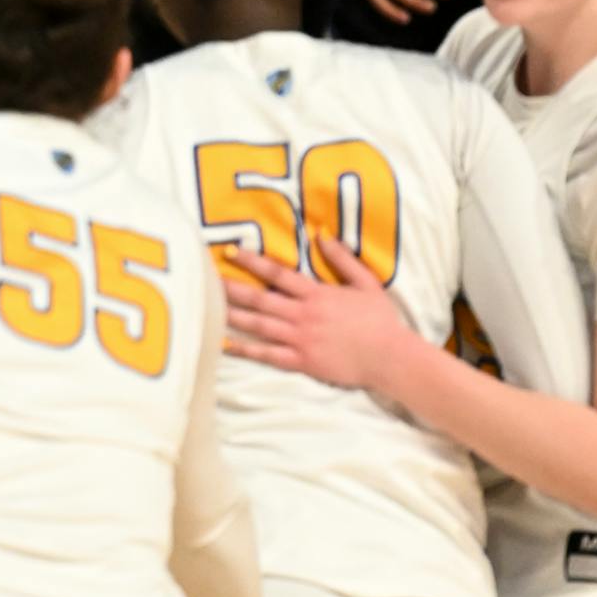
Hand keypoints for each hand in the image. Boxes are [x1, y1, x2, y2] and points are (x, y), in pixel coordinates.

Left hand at [220, 235, 408, 391]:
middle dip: (231, 288)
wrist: (390, 357)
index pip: (277, 274)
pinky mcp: (301, 361)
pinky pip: (267, 355)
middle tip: (206, 278)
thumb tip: (322, 234)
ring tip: (206, 307)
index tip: (232, 252)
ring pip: (258, 325)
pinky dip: (245, 350)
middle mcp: (302, 314)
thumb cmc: (380, 320)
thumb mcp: (366, 283)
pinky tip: (224, 345)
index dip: (253, 262)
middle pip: (259, 299)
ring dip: (231, 316)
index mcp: (316, 294)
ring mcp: (299, 339)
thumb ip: (343, 259)